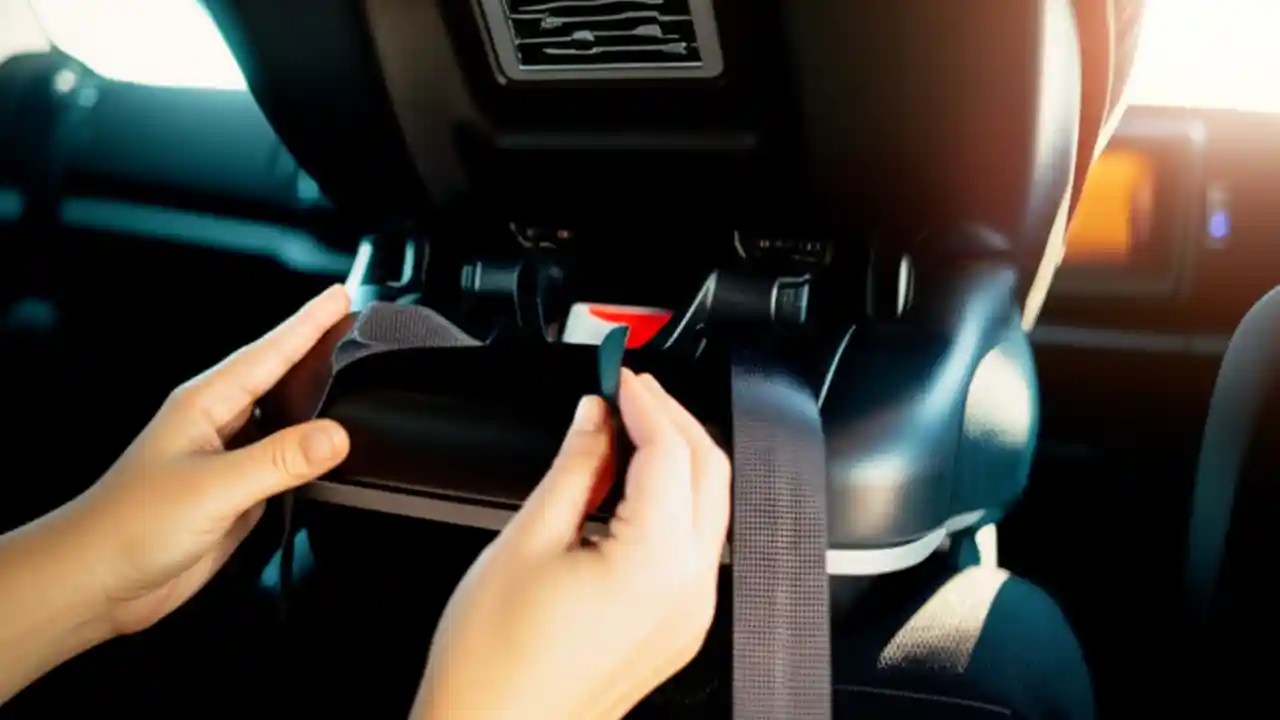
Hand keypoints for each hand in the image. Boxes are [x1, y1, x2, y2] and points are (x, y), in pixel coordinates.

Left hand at [72, 284, 351, 634]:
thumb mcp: (213, 487)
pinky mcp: (235, 496)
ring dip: (317, 408)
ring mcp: (228, 461)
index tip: (339, 297)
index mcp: (206, 406)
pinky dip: (310, 458)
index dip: (307, 324)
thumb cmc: (130, 525)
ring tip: (353, 386)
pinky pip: (283, 466)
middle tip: (355, 329)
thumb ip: (278, 460)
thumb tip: (336, 435)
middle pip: (279, 380)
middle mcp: (218, 426)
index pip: (268, 354)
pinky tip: (328, 461)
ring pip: (284, 423)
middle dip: (317, 353)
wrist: (98, 581)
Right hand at [413, 370, 730, 719]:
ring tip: (628, 426)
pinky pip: (694, 544)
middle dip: (672, 418)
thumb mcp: (526, 542)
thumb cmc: (494, 663)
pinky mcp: (677, 628)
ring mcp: (689, 614)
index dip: (643, 400)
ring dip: (678, 456)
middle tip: (628, 388)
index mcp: (654, 563)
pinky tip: (634, 483)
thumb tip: (594, 417)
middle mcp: (687, 589)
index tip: (618, 372)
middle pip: (708, 470)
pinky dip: (674, 500)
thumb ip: (574, 468)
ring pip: (710, 505)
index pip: (669, 450)